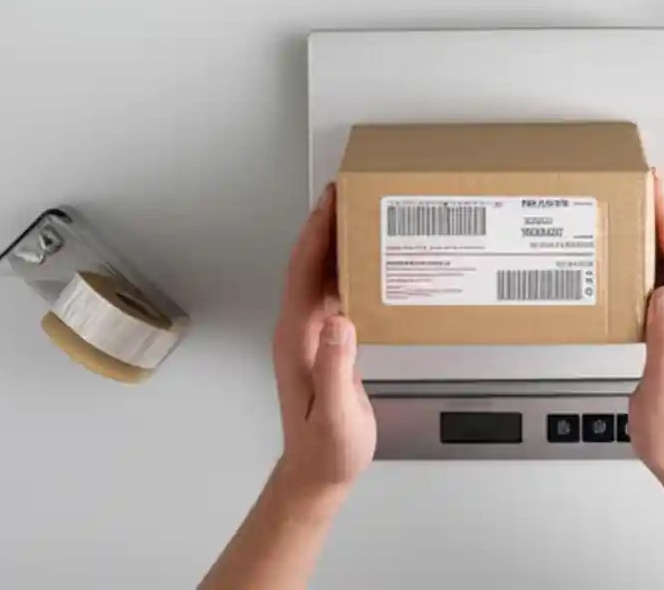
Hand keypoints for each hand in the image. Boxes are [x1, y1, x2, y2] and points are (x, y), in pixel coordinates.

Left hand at [272, 184, 375, 494]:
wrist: (318, 474)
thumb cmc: (327, 450)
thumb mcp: (336, 414)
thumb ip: (336, 367)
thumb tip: (340, 319)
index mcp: (296, 338)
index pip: (304, 271)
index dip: (318, 232)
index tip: (333, 199)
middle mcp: (297, 330)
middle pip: (309, 264)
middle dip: (326, 223)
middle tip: (349, 189)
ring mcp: (309, 335)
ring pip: (320, 275)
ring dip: (336, 241)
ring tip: (359, 212)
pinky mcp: (324, 343)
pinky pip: (332, 293)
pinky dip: (347, 268)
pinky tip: (366, 260)